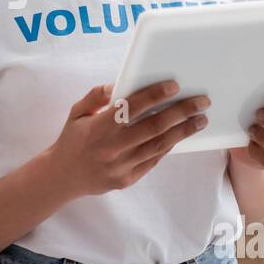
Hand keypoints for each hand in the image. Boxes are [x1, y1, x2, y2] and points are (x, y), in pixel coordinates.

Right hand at [44, 79, 210, 198]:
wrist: (62, 176)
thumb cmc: (72, 138)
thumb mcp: (77, 111)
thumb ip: (97, 95)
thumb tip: (122, 84)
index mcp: (99, 127)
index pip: (132, 107)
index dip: (154, 95)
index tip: (174, 85)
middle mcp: (111, 147)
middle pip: (153, 127)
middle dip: (181, 112)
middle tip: (201, 102)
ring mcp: (120, 166)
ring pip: (158, 146)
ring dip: (182, 131)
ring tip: (200, 119)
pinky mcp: (126, 179)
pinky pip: (153, 161)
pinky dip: (168, 147)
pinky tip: (181, 135)